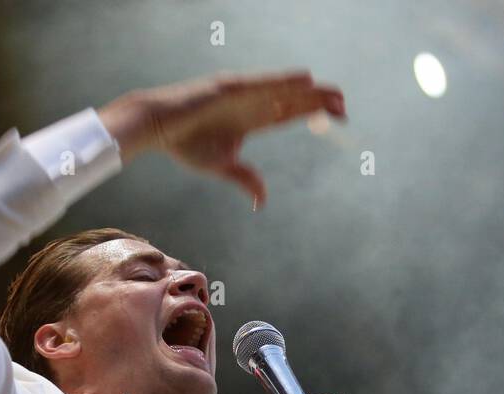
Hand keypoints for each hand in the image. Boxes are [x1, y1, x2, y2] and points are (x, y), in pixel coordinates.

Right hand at [97, 70, 345, 206]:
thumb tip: (263, 203)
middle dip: (318, 102)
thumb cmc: (186, 144)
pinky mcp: (230, 88)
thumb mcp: (224, 167)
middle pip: (292, 101)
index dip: (313, 114)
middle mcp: (251, 104)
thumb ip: (246, 180)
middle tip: (345, 104)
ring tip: (334, 92)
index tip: (338, 115)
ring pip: (283, 91)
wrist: (159, 128)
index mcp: (251, 120)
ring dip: (308, 91)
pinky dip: (283, 81)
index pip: (290, 114)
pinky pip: (262, 84)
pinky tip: (304, 79)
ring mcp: (242, 94)